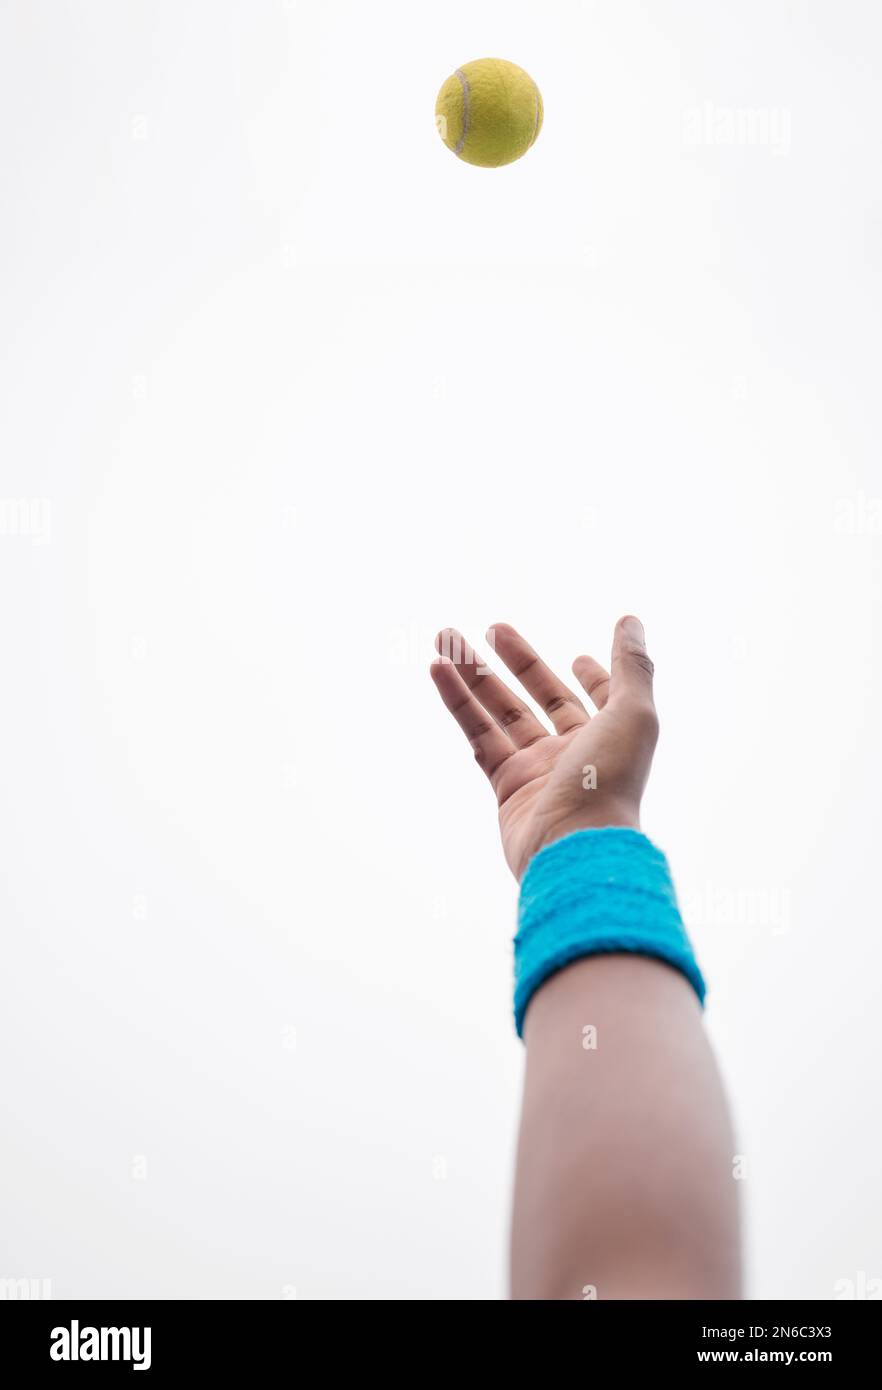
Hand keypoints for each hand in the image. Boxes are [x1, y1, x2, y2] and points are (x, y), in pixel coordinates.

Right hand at [430, 618, 658, 880]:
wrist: (574, 847)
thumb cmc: (610, 781)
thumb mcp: (632, 714)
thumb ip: (631, 666)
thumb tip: (630, 620)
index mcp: (609, 737)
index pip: (599, 701)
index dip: (592, 679)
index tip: (578, 660)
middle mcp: (574, 753)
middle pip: (542, 698)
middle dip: (518, 662)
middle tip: (492, 628)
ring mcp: (537, 771)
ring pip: (501, 712)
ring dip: (473, 674)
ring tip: (445, 638)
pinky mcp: (506, 786)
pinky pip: (479, 735)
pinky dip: (458, 703)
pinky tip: (439, 671)